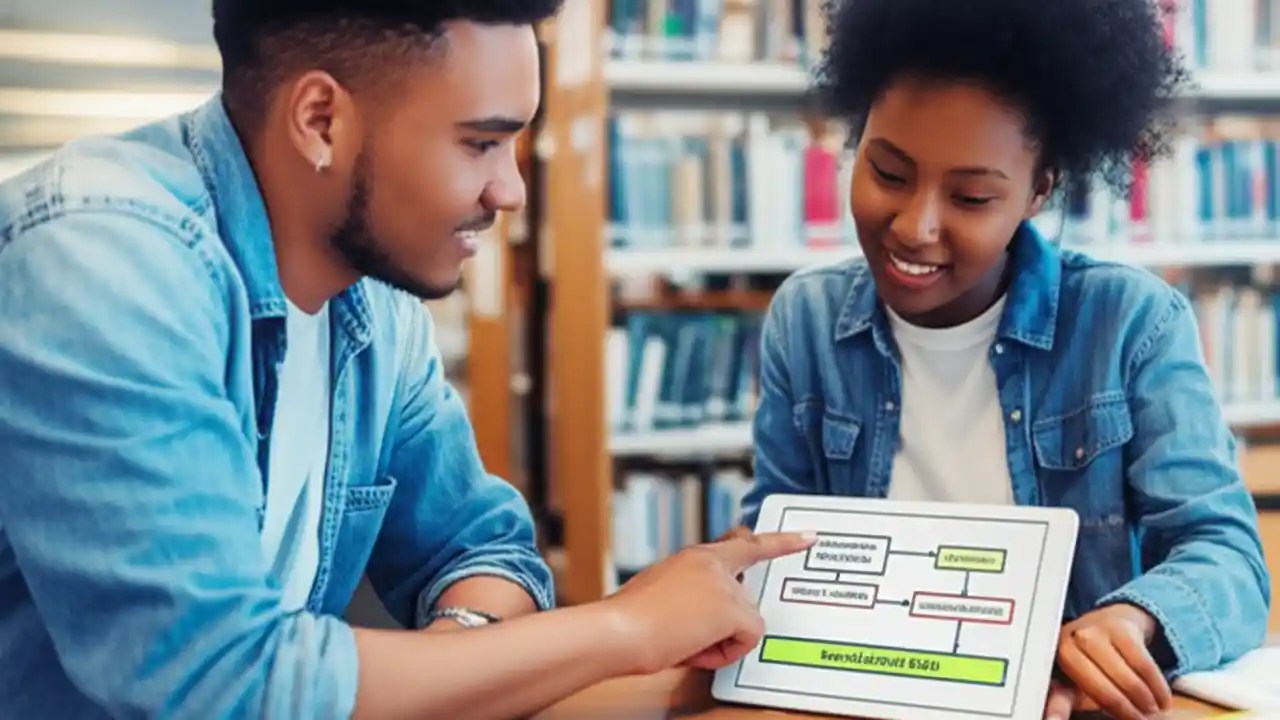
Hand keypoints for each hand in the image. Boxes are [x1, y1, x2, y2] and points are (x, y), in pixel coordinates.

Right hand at [601, 531, 816, 674]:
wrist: (618, 630)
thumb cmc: (626, 619)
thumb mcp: (658, 592)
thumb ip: (688, 592)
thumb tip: (700, 614)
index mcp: (693, 557)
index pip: (743, 544)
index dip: (779, 543)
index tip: (806, 537)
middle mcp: (711, 563)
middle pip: (747, 591)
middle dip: (735, 615)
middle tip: (706, 627)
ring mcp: (723, 584)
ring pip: (744, 621)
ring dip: (719, 639)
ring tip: (683, 641)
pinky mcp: (731, 608)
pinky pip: (746, 639)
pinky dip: (723, 653)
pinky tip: (695, 649)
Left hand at [1052, 604, 1171, 719]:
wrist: (1112, 620)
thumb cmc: (1090, 658)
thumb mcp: (1073, 680)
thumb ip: (1062, 701)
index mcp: (1058, 661)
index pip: (1062, 695)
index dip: (1058, 712)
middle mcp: (1072, 643)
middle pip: (1105, 693)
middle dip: (1127, 712)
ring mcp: (1096, 631)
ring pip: (1129, 681)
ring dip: (1146, 702)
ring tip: (1152, 711)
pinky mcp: (1122, 628)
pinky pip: (1145, 667)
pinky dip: (1158, 687)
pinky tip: (1162, 698)